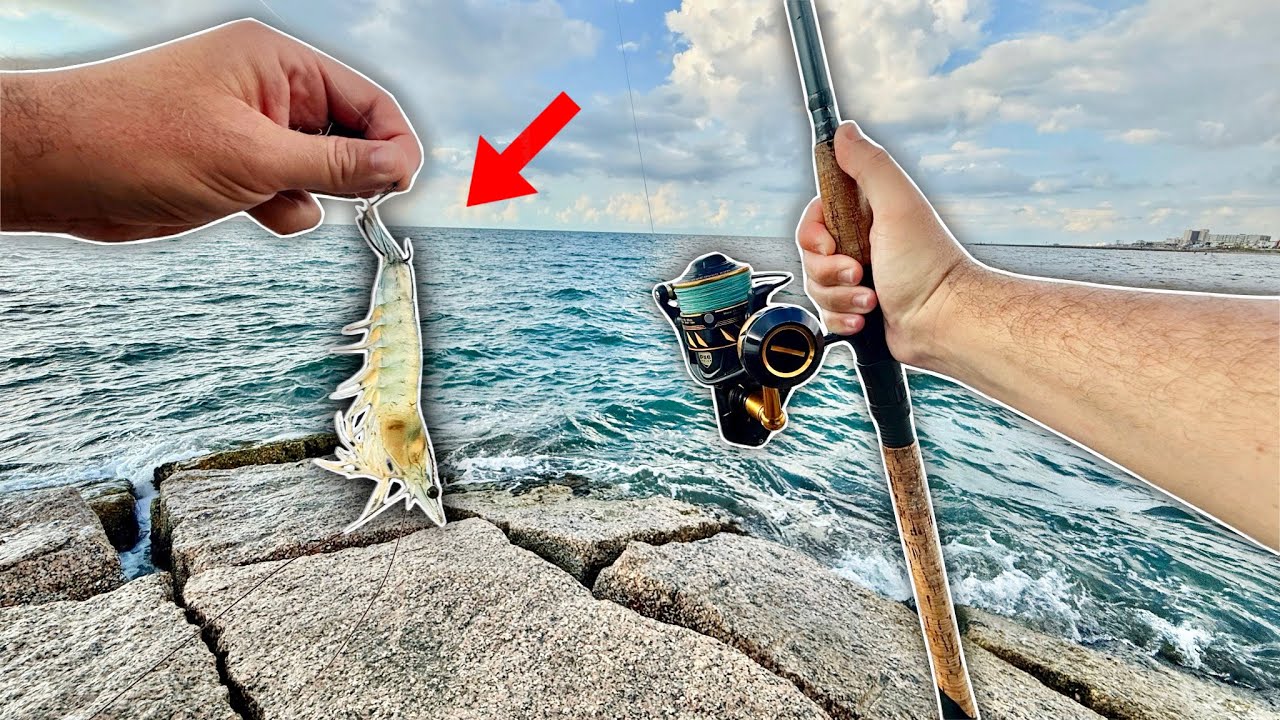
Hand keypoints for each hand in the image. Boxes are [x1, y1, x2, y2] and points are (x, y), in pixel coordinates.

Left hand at [0, 19, 421, 241]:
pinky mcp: (234, 167)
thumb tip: (402, 166)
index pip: (366, 100)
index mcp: (276, 63)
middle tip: (356, 205)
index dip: (394, 143)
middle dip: (351, 173)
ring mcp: (251, 130)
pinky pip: (287, 193)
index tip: (405, 186)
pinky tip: (250, 210)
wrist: (54, 171)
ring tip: (270, 199)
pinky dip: (282, 209)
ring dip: (310, 197)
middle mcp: (268, 90)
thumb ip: (336, 165)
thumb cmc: (140, 142)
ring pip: (320, 173)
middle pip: (349, 136)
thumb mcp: (253, 157)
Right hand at [797, 122, 978, 368]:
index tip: (830, 245)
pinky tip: (865, 318)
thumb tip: (844, 131)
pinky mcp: (856, 307)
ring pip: (815, 287)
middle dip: (829, 271)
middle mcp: (861, 243)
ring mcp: (858, 277)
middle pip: (810, 255)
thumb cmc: (926, 267)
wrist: (941, 322)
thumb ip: (870, 166)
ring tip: (871, 299)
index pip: (814, 217)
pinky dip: (843, 318)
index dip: (814, 234)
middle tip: (859, 272)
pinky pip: (826, 314)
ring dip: (840, 297)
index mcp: (866, 215)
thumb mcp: (897, 206)